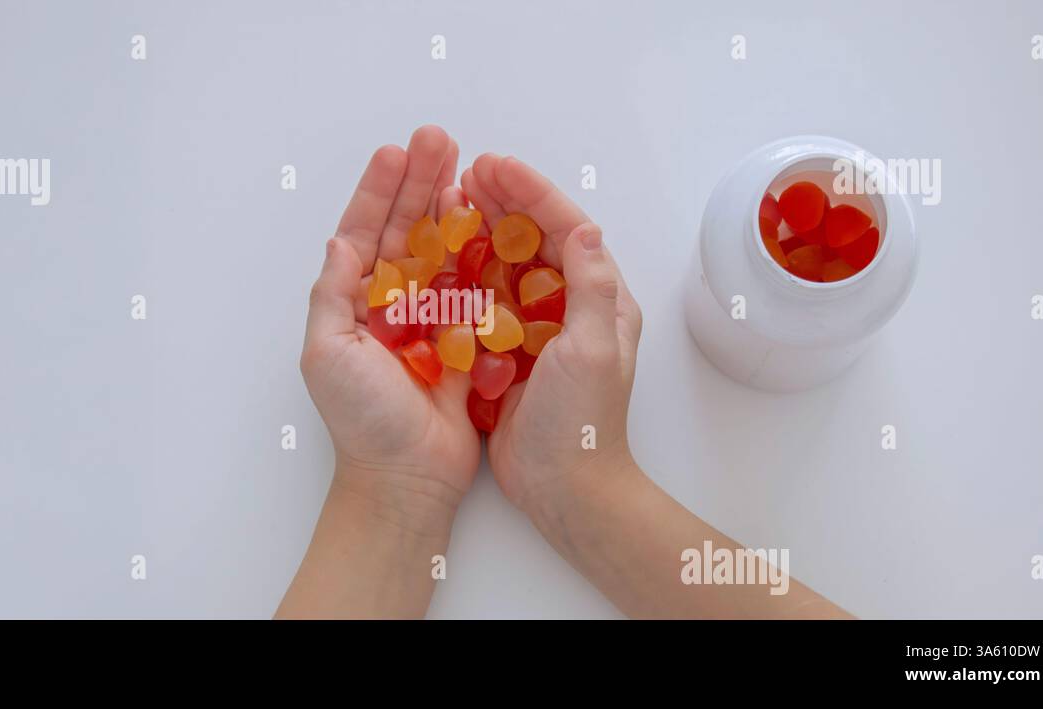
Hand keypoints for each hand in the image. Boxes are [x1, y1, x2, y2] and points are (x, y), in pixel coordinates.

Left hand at [300, 125, 478, 527]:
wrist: (407, 477)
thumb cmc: (361, 422)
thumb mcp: (327, 355)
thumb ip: (332, 295)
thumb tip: (340, 241)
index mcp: (353, 303)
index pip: (365, 233)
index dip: (379, 191)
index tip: (396, 152)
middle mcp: (388, 304)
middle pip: (406, 229)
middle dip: (420, 183)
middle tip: (440, 139)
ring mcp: (428, 318)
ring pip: (441, 248)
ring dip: (452, 207)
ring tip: (467, 168)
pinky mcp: (463, 337)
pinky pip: (473, 285)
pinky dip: (481, 251)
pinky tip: (491, 219)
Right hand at [461, 155, 643, 508]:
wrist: (564, 488)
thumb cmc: (581, 423)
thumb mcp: (593, 349)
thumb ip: (592, 287)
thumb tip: (586, 227)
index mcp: (601, 301)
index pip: (567, 229)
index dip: (532, 192)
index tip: (496, 166)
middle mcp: (572, 309)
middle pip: (535, 239)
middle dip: (504, 201)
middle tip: (467, 171)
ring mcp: (539, 331)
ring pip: (509, 263)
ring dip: (482, 229)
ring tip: (451, 200)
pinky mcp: (509, 353)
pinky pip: (487, 300)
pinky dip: (467, 272)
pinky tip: (441, 255)